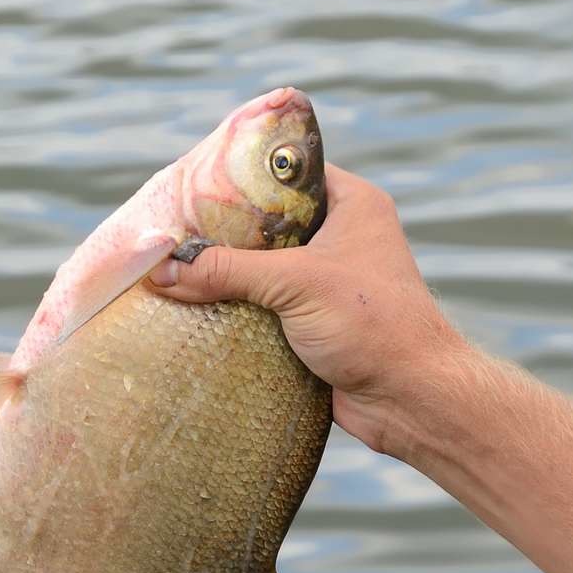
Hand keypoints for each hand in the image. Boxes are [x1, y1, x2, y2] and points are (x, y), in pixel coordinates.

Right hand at [149, 165, 467, 460]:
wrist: (409, 398)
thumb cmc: (371, 323)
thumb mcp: (294, 283)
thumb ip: (227, 271)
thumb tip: (163, 271)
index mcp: (351, 204)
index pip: (287, 174)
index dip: (241, 178)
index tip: (194, 185)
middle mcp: (342, 239)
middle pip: (268, 226)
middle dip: (224, 236)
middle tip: (175, 235)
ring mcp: (329, 285)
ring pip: (265, 272)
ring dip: (228, 280)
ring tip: (177, 274)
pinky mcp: (316, 326)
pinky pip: (267, 312)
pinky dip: (239, 316)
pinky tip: (200, 316)